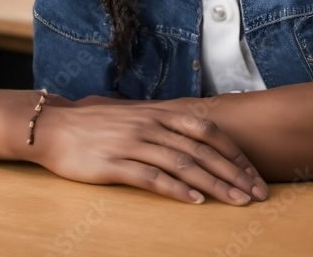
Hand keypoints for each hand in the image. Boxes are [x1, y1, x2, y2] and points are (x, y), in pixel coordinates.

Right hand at [33, 99, 268, 204]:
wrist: (54, 127)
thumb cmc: (96, 124)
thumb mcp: (133, 114)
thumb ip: (162, 122)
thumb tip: (195, 133)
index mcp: (157, 112)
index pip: (206, 128)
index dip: (233, 151)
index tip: (253, 171)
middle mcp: (149, 125)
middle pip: (201, 148)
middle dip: (233, 172)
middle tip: (257, 192)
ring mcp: (132, 143)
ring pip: (183, 163)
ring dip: (214, 183)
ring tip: (237, 200)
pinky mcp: (114, 164)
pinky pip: (152, 177)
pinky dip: (176, 189)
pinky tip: (194, 200)